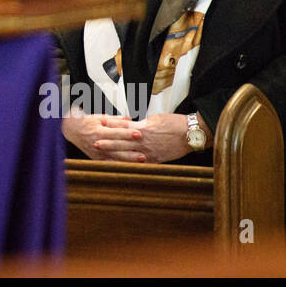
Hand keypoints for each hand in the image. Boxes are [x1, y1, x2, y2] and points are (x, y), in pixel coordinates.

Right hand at [62, 111, 143, 161]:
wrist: (72, 131)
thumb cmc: (88, 122)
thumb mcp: (100, 117)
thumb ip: (116, 120)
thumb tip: (130, 119)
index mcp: (98, 131)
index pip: (115, 132)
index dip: (128, 133)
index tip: (139, 134)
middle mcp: (97, 143)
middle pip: (117, 147)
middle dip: (131, 149)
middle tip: (144, 150)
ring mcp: (97, 153)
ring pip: (115, 157)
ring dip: (129, 159)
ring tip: (143, 159)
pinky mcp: (97, 159)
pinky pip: (111, 164)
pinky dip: (122, 165)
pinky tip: (133, 166)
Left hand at [73, 112, 200, 163]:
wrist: (190, 134)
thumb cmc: (175, 124)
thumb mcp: (155, 119)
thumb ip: (142, 124)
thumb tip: (133, 126)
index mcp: (143, 129)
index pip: (122, 126)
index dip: (110, 125)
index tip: (100, 124)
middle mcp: (144, 142)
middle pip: (121, 142)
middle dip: (107, 143)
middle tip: (95, 143)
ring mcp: (149, 152)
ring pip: (128, 154)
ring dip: (115, 154)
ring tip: (105, 156)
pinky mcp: (155, 160)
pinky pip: (139, 164)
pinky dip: (129, 165)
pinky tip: (121, 167)